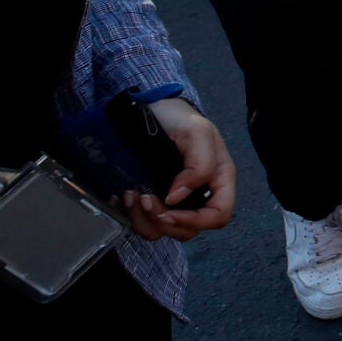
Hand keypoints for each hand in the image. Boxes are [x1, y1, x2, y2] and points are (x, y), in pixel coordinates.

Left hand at [118, 97, 235, 241]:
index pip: (218, 215)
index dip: (196, 221)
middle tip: (145, 200)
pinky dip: (130, 216)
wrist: (149, 109)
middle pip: (189, 229)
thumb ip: (199, 165)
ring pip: (163, 230)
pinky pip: (143, 222)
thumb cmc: (178, 118)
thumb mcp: (197, 132)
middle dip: (164, 221)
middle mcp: (198, 194)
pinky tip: (123, 198)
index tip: (169, 211)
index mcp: (217, 180)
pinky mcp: (152, 200)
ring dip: (143, 220)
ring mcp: (174, 200)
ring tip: (131, 196)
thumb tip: (178, 197)